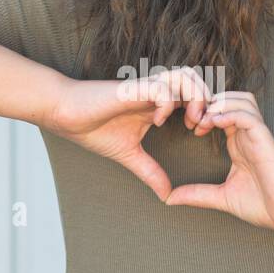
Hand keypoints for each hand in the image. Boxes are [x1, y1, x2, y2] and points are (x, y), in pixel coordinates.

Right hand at [47, 66, 212, 200]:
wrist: (66, 114)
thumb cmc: (94, 128)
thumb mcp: (130, 155)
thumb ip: (151, 172)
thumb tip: (166, 195)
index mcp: (158, 103)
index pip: (195, 95)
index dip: (206, 111)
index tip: (200, 133)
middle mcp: (155, 91)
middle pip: (197, 80)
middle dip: (207, 102)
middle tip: (200, 127)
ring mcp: (145, 87)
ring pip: (184, 76)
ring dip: (192, 98)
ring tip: (186, 122)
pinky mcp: (132, 88)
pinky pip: (161, 88)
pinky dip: (167, 103)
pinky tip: (157, 122)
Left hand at [164, 90, 273, 238]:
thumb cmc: (266, 206)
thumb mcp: (222, 198)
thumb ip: (197, 194)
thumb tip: (169, 199)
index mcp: (239, 143)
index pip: (221, 112)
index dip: (202, 112)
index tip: (188, 126)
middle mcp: (249, 135)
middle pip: (231, 98)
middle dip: (209, 102)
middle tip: (192, 118)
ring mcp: (259, 136)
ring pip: (242, 100)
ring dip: (220, 104)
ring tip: (203, 119)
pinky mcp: (267, 142)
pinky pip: (249, 116)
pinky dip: (231, 114)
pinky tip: (214, 124)